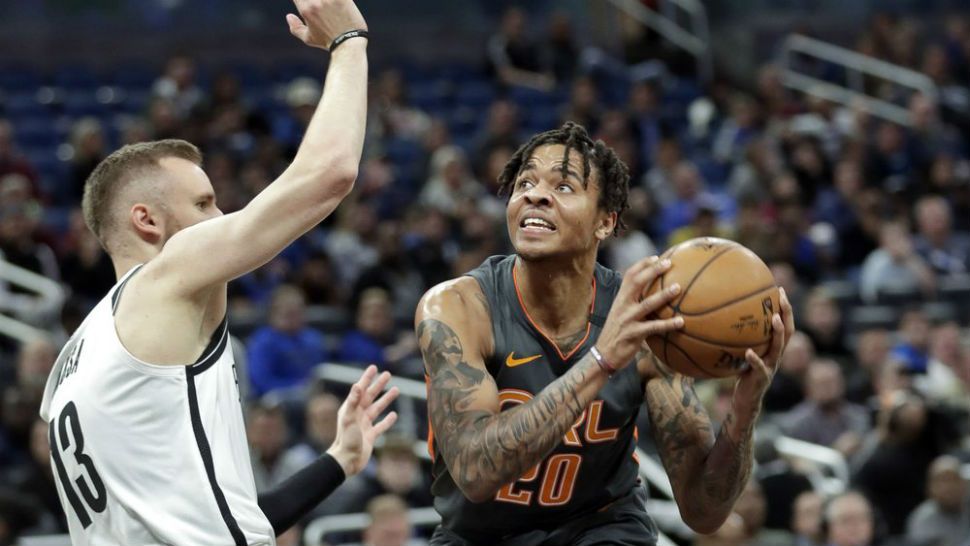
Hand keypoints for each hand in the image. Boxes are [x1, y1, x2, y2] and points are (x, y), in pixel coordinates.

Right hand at [286, 0, 366, 50]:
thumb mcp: (309, 39)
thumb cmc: (330, 42)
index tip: (309, 3)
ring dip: (327, 1)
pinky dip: (339, 0)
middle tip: (321, 7)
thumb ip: (296, 28)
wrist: (349, 43)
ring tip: (329, 6)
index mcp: (306, 9)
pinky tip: (339, 4)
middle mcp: (316, 2)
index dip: (301, 0)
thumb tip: (289, 16)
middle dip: (314, 2)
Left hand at [326, 365, 398, 475]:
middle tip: (388, 374)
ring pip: (377, 409)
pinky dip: (388, 420)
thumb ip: (353, 401)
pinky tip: (394, 415)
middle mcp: (358, 415)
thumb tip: (357, 385)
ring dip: (386, 399)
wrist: (347, 461)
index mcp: (351, 409)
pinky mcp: (370, 436)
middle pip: (370, 396)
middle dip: (379, 385)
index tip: (374, 367)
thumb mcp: (349, 418)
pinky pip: (381, 426)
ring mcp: (365, 425)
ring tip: (397, 389)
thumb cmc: (346, 439)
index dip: (367, 378)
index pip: (360, 389)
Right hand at [596, 256, 684, 370]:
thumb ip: (633, 302)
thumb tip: (653, 294)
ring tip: (678, 288)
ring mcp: (627, 319)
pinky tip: (681, 321)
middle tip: (669, 263)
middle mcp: (622, 305)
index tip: (657, 257)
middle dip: (652, 271)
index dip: (642, 264)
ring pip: (647, 304)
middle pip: (637, 282)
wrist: (603, 354)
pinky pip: (654, 327)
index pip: (629, 275)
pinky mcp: (633, 334)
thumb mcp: (621, 313)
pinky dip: (668, 324)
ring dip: (663, 295)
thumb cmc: (617, 333)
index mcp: (620, 298)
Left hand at [732, 288, 794, 418]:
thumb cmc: (741, 374)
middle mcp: (776, 356)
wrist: (745, 401)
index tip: (779, 289)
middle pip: (789, 332)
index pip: (786, 325)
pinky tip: (748, 352)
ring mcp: (770, 368)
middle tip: (781, 297)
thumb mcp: (740, 353)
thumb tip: (720, 315)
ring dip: (778, 333)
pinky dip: (754, 360)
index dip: (786, 308)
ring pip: (779, 348)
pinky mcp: (761, 379)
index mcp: (773, 349)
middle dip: (787, 313)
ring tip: (774, 319)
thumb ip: (738, 338)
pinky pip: (759, 368)